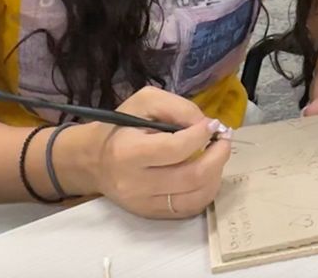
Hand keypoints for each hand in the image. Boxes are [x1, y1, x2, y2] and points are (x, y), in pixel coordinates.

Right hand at [81, 86, 232, 218]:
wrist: (93, 161)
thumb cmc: (121, 127)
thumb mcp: (145, 102)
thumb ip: (177, 108)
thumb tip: (207, 125)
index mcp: (129, 152)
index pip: (176, 148)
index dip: (201, 135)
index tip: (212, 124)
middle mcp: (135, 183)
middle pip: (192, 176)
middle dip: (219, 155)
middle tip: (224, 139)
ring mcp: (144, 203)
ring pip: (197, 196)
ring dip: (217, 173)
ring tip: (216, 155)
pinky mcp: (152, 214)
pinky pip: (191, 208)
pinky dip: (207, 190)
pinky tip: (206, 173)